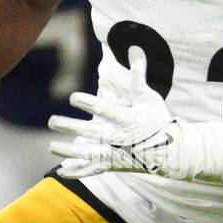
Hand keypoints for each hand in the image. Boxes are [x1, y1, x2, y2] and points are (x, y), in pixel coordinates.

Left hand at [49, 55, 182, 177]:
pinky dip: (78, 172)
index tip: (72, 97)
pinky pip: (93, 170)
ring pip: (89, 154)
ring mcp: (116, 154)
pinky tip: (61, 171)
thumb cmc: (159, 120)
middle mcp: (120, 139)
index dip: (88, 104)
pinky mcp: (114, 165)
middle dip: (70, 127)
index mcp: (128, 120)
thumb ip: (138, 76)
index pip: (105, 111)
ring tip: (51, 146)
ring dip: (69, 151)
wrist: (171, 151)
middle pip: (91, 133)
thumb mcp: (150, 98)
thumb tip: (135, 50)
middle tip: (51, 121)